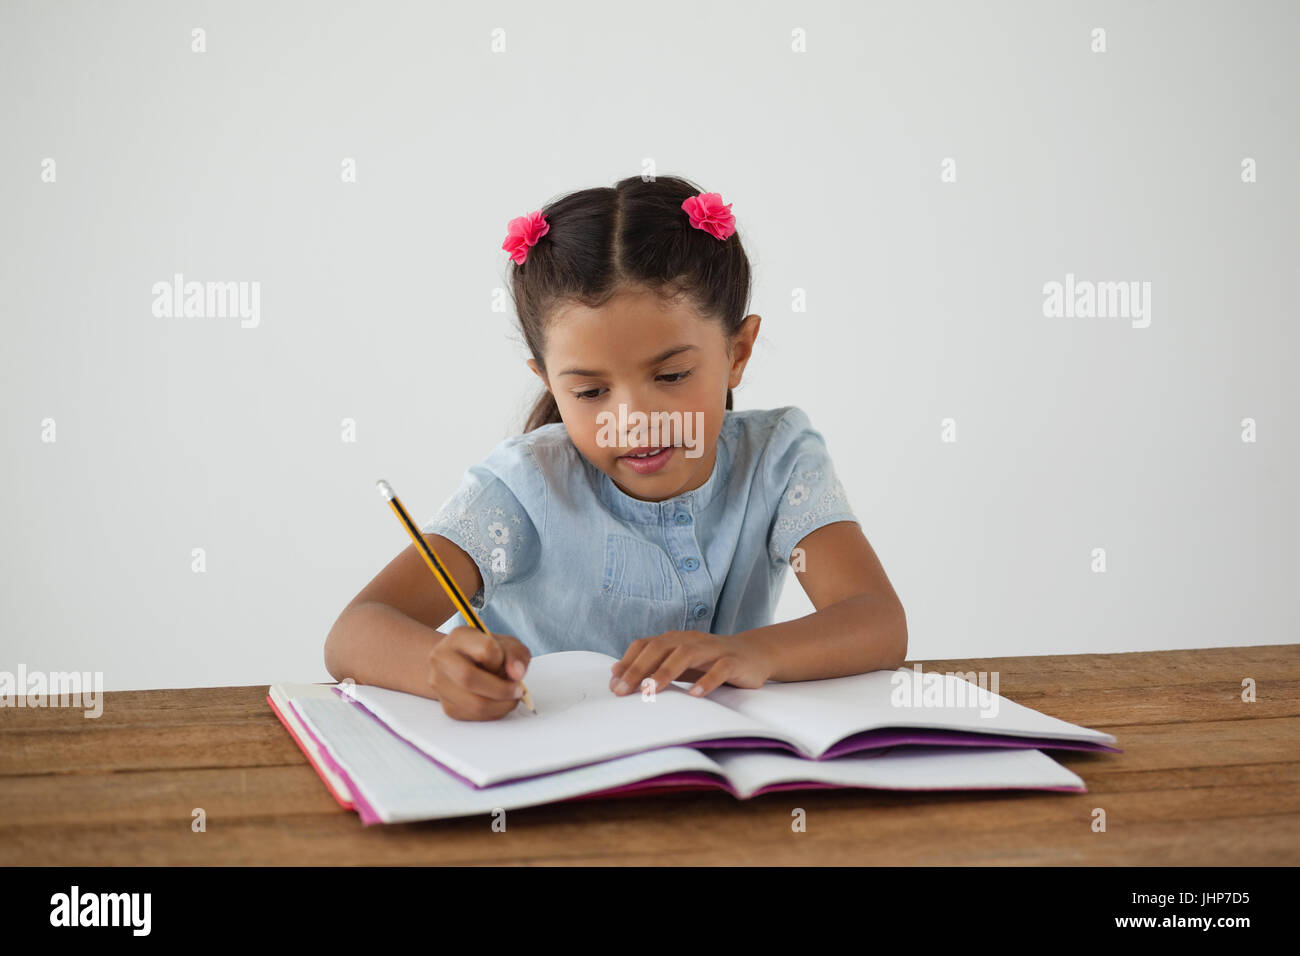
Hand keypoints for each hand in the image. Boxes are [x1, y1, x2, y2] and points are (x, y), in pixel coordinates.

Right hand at [429, 626, 530, 720]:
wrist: (460, 663)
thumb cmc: (486, 652)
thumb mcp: (506, 644)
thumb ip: (516, 655)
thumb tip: (517, 674)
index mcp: (459, 636)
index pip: (486, 649)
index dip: (503, 660)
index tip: (510, 666)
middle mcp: (442, 658)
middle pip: (469, 679)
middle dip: (502, 690)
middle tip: (517, 691)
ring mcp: (439, 683)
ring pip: (473, 703)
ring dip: (500, 705)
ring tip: (510, 699)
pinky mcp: (445, 705)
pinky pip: (473, 716)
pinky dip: (493, 713)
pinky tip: (498, 704)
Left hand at [609, 631, 769, 698]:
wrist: (753, 654)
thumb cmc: (709, 661)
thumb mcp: (678, 663)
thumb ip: (650, 666)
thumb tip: (615, 673)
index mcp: (674, 639)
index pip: (645, 646)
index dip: (628, 663)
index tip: (614, 686)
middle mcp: (690, 640)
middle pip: (660, 648)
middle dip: (639, 669)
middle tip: (623, 691)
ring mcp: (712, 649)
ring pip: (685, 655)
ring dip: (665, 672)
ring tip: (651, 691)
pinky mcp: (733, 661)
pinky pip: (719, 668)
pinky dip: (707, 680)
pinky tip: (694, 694)